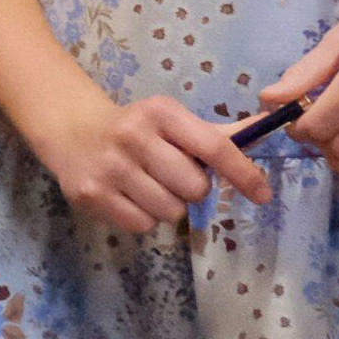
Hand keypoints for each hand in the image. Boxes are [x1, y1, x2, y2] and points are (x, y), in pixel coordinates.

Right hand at [41, 93, 271, 234]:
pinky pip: (142, 225)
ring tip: (149, 187)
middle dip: (192, 189)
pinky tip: (130, 197)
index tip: (263, 194)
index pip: (214, 147)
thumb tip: (265, 129)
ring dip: (168, 205)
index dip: (243, 173)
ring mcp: (111, 167)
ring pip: (171, 212)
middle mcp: (134, 136)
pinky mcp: (92, 194)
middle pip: (195, 188)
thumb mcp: (172, 121)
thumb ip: (216, 134)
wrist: (72, 130)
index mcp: (161, 113)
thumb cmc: (136, 128)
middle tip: (173, 177)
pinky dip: (144, 217)